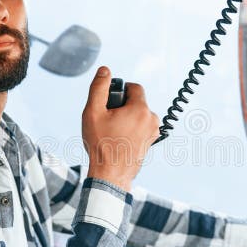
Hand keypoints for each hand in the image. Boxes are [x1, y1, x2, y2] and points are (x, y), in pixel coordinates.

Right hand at [82, 66, 159, 191]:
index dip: (120, 90)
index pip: (134, 87)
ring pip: (139, 115)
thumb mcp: (93, 112)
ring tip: (112, 131)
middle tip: (108, 118)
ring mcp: (153, 133)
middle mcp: (152, 120)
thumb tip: (105, 70)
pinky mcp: (151, 142)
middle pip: (137, 101)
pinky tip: (118, 139)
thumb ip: (99, 88)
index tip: (109, 101)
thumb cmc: (101, 144)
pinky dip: (130, 129)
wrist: (111, 175)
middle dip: (122, 106)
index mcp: (141, 109)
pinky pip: (141, 127)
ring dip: (126, 118)